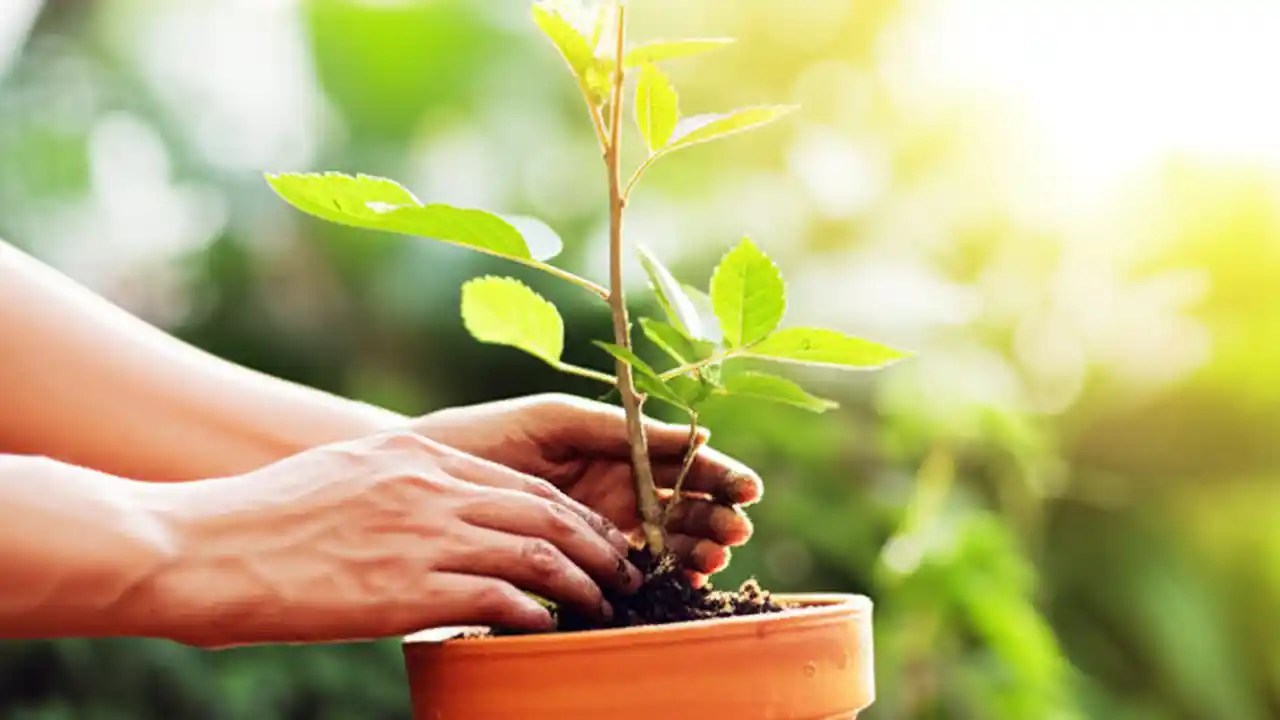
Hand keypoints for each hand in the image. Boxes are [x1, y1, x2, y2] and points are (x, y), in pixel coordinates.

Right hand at [145, 430, 640, 646]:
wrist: (203, 546)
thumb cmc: (264, 518)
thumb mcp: (346, 474)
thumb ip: (404, 485)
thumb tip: (445, 514)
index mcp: (417, 453)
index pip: (525, 482)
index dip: (574, 514)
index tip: (597, 537)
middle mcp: (431, 486)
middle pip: (547, 513)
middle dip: (598, 545)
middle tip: (625, 572)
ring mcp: (423, 536)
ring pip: (538, 554)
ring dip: (583, 583)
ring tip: (604, 604)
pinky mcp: (409, 588)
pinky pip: (501, 599)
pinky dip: (536, 614)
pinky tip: (547, 628)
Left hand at [413, 394, 762, 580]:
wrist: (428, 478)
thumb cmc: (488, 436)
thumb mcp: (556, 419)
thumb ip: (619, 427)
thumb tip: (693, 431)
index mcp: (618, 448)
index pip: (682, 460)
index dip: (718, 472)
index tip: (746, 487)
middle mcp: (618, 487)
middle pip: (685, 504)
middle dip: (716, 515)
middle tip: (734, 528)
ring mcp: (602, 524)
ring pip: (669, 539)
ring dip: (699, 547)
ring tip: (715, 555)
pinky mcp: (580, 559)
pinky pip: (633, 568)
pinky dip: (665, 573)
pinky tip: (684, 578)